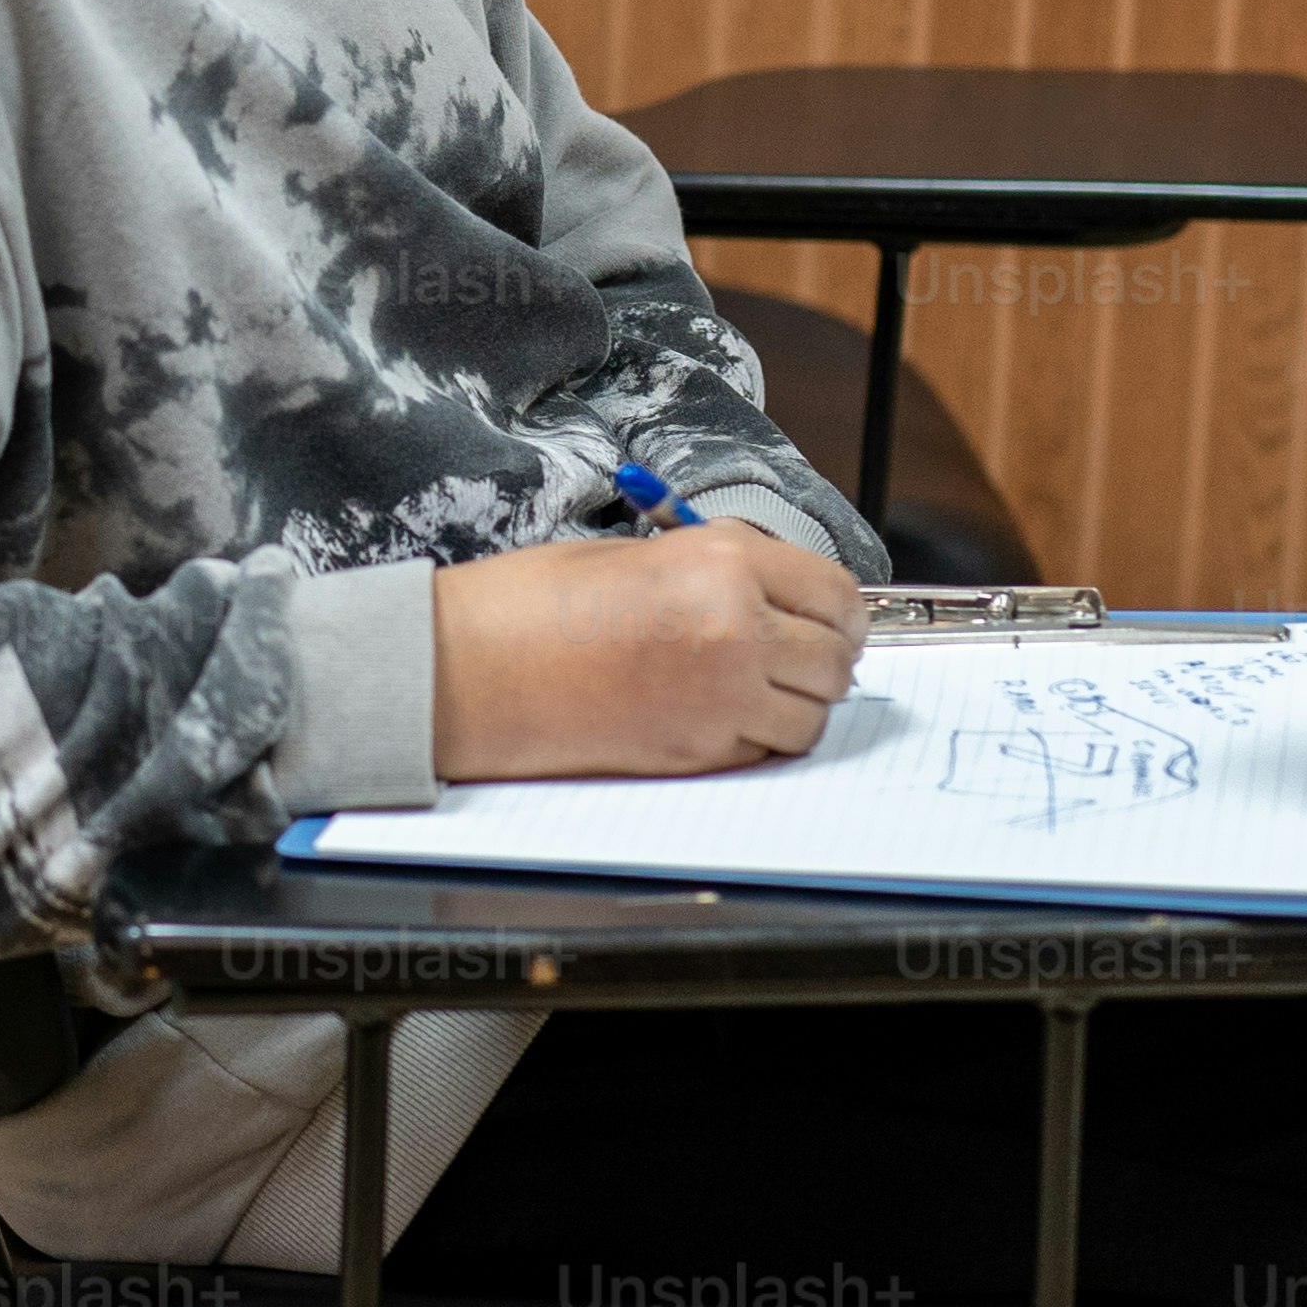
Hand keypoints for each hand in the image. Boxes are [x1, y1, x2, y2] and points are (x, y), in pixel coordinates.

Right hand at [427, 521, 866, 780]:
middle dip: (823, 660)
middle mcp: (734, 628)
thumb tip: (780, 600)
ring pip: (811, 716)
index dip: (841, 612)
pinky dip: (758, 739)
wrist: (464, 671)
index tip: (831, 620)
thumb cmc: (528, 605)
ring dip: (795, 705)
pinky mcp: (694, 752)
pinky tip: (716, 716)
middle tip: (798, 657)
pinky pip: (765, 750)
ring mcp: (719, 698)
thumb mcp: (635, 554)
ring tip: (755, 690)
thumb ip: (718, 570)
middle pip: (835, 659)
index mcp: (721, 562)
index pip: (835, 592)